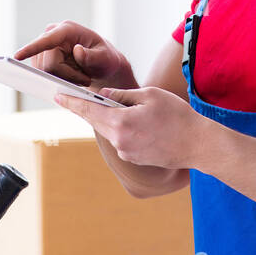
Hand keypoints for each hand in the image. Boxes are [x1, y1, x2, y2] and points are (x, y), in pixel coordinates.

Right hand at [13, 20, 137, 93]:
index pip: (47, 40)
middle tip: (85, 79)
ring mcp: (44, 46)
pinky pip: (43, 75)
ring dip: (63, 78)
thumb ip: (93, 56)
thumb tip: (77, 51)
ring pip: (44, 72)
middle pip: (48, 65)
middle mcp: (52, 34)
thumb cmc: (104, 58)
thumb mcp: (105, 58)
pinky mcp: (40, 58)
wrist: (101, 63)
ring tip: (80, 76)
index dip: (31, 48)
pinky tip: (71, 77)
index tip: (16, 57)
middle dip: (67, 76)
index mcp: (67, 29)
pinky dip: (57, 80)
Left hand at [54, 86, 204, 169]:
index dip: (71, 102)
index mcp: (121, 123)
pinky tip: (141, 123)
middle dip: (91, 108)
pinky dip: (124, 129)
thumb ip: (122, 95)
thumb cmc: (177, 115)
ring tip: (131, 109)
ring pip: (111, 130)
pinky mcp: (134, 158)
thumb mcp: (149, 95)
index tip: (57, 96)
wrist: (198, 144)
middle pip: (97, 121)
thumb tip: (103, 96)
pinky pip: (122, 139)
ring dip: (113, 119)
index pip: (89, 110)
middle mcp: (119, 141)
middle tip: (82, 96)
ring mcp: (126, 152)